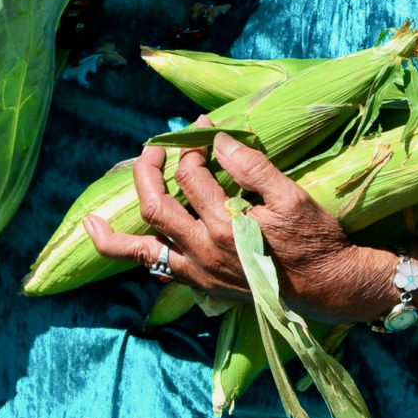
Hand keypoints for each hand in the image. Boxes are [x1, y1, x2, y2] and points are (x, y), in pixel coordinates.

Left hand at [84, 133, 389, 324]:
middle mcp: (202, 251)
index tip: (202, 129)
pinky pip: (158, 272)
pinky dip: (138, 260)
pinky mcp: (202, 286)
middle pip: (155, 205)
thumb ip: (252, 167)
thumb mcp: (292, 197)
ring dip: (113, 235)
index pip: (192, 175)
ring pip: (141, 251)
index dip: (193, 147)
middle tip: (153, 149)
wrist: (328, 288)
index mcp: (224, 225)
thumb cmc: (314, 240)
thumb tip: (218, 140)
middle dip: (147, 171)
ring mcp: (198, 272)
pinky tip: (130, 248)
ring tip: (89, 222)